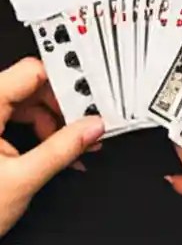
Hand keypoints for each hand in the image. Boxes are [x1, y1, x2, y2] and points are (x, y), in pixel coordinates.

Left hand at [0, 58, 104, 236]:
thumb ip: (62, 150)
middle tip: (87, 122)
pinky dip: (42, 133)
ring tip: (75, 143)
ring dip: (56, 123)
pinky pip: (19, 121)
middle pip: (33, 88)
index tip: (89, 95)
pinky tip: (57, 151)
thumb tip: (91, 128)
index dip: (65, 80)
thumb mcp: (21, 179)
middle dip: (65, 107)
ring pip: (29, 106)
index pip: (32, 72)